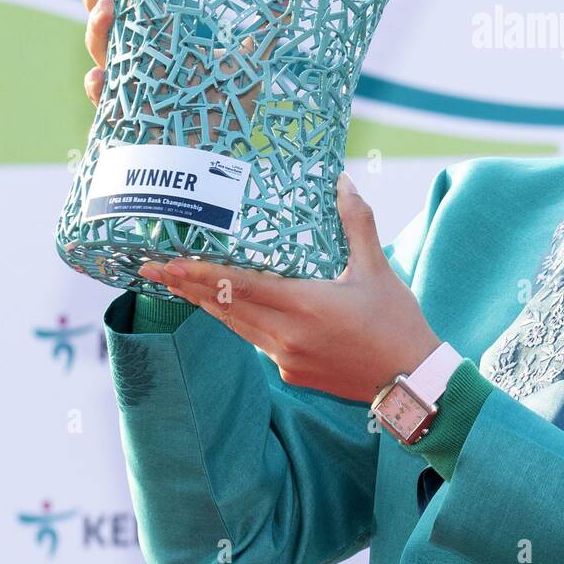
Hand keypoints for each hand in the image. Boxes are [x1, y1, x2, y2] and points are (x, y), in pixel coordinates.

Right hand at [82, 0, 294, 146]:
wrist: (211, 169)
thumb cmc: (224, 113)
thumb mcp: (246, 67)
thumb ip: (265, 31)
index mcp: (159, 41)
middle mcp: (136, 60)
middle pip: (105, 16)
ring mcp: (125, 87)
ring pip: (99, 52)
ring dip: (98, 29)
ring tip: (108, 9)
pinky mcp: (120, 118)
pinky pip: (102, 101)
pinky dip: (98, 88)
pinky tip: (100, 79)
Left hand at [137, 172, 442, 402]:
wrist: (412, 381)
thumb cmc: (396, 323)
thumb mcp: (377, 269)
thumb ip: (356, 224)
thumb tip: (343, 183)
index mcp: (304, 306)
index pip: (237, 287)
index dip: (198, 274)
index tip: (166, 264)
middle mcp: (286, 336)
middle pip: (224, 309)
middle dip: (187, 287)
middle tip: (152, 270)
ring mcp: (285, 359)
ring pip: (235, 327)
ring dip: (207, 305)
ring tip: (180, 286)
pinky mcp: (292, 373)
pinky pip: (256, 341)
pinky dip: (239, 322)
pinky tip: (234, 309)